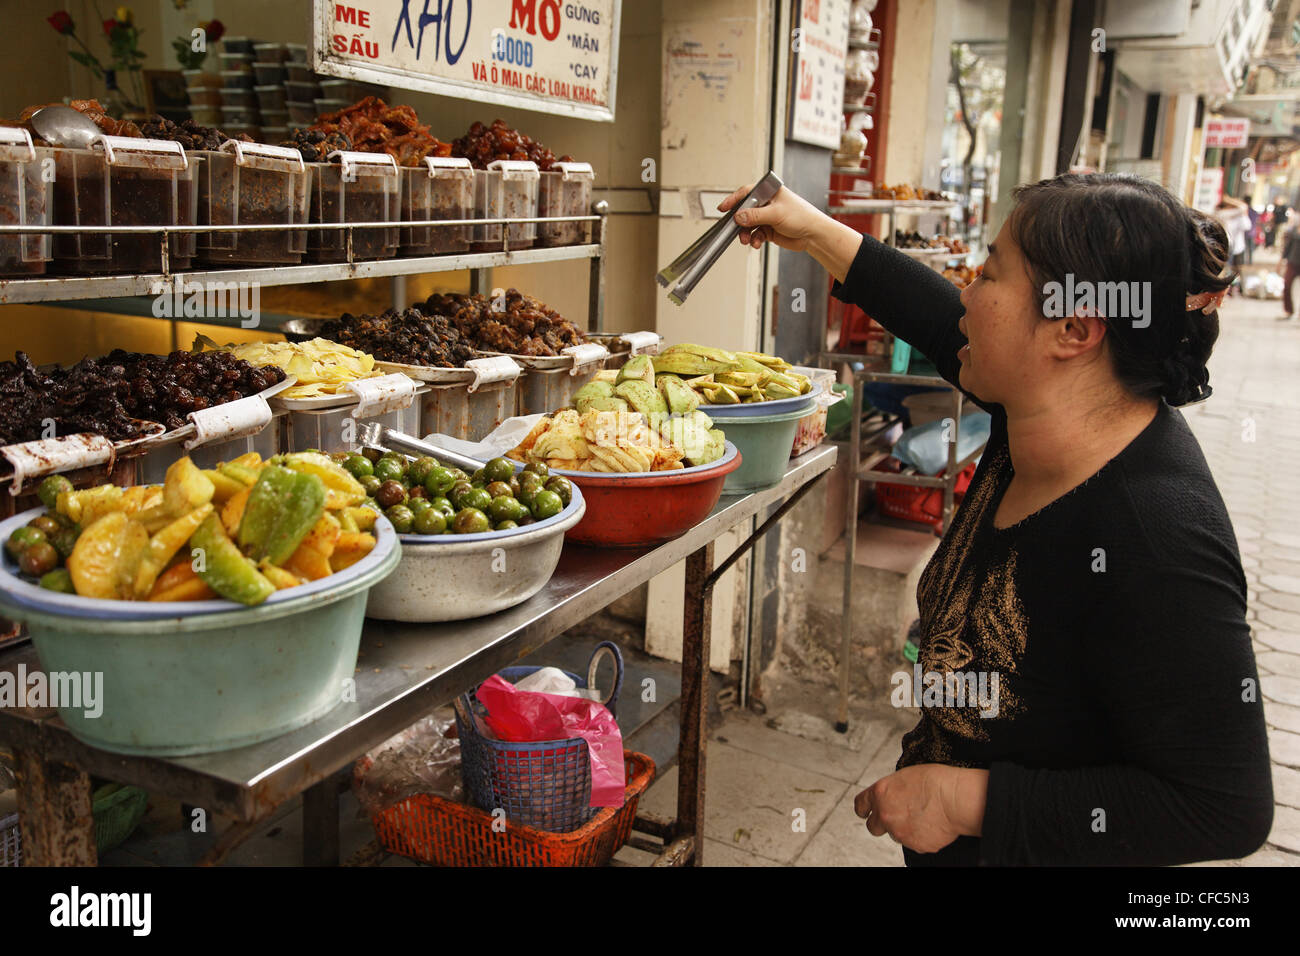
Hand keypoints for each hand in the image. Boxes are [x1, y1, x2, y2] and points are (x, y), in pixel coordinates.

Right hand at [718, 184, 863, 281]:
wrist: (813, 235)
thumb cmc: (802, 217)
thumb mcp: (776, 214)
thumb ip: (755, 215)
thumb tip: (738, 217)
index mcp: (769, 192)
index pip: (747, 193)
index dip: (734, 200)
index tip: (723, 208)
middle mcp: (767, 203)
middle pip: (745, 211)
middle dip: (740, 222)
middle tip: (735, 230)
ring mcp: (767, 217)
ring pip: (749, 225)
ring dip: (746, 234)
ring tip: (747, 240)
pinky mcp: (769, 230)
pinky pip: (756, 234)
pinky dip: (754, 240)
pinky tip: (757, 243)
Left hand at [854, 764, 988, 853]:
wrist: (955, 799)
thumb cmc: (936, 782)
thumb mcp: (905, 776)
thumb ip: (892, 789)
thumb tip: (891, 797)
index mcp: (880, 793)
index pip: (860, 805)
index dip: (863, 809)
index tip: (865, 811)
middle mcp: (885, 814)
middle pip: (872, 827)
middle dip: (882, 823)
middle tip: (896, 817)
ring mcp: (899, 832)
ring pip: (896, 835)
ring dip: (904, 829)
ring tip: (923, 816)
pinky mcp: (914, 845)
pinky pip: (914, 843)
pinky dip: (921, 837)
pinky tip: (933, 824)